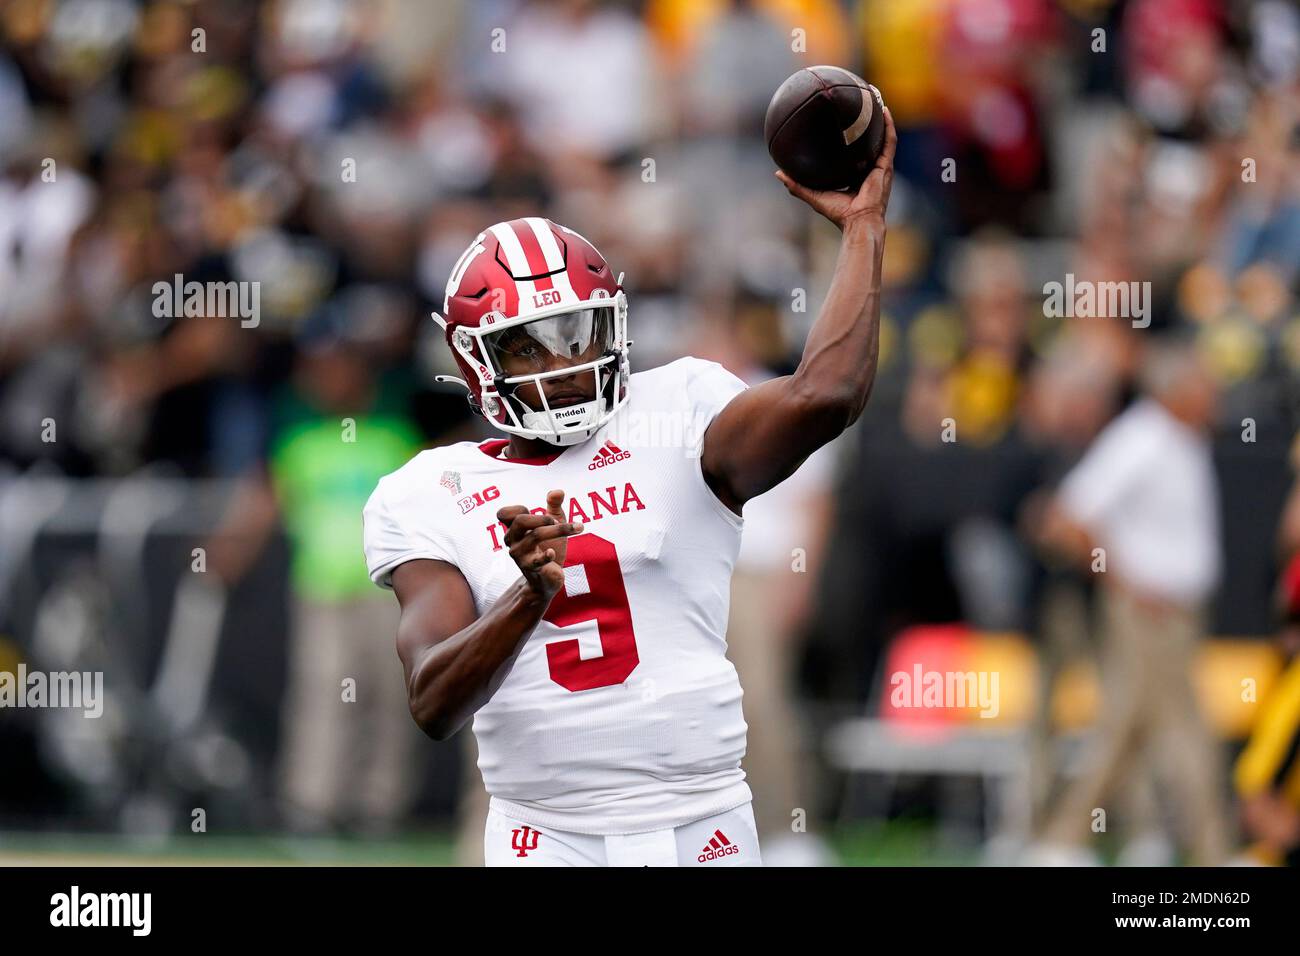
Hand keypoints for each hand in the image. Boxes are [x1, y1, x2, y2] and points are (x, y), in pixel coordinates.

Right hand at [497, 490, 582, 596]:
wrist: (549, 578)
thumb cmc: (548, 547)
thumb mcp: (552, 524)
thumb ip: (554, 506)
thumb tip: (557, 491)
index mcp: (514, 530)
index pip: (503, 514)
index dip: (519, 508)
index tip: (537, 512)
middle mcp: (512, 542)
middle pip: (520, 521)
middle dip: (542, 517)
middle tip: (556, 521)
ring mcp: (520, 556)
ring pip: (535, 536)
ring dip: (559, 529)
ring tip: (577, 528)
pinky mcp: (532, 568)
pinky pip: (537, 560)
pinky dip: (546, 555)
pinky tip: (552, 553)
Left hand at [776, 103, 896, 230]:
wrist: (857, 221)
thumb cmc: (838, 213)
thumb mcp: (814, 195)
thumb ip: (796, 185)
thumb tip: (778, 173)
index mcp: (855, 176)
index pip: (853, 154)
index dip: (849, 140)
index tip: (841, 124)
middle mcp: (869, 169)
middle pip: (869, 142)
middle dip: (867, 124)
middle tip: (859, 105)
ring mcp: (879, 167)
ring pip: (882, 137)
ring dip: (880, 119)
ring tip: (874, 98)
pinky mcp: (885, 166)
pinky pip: (889, 141)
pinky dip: (888, 125)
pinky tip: (883, 109)